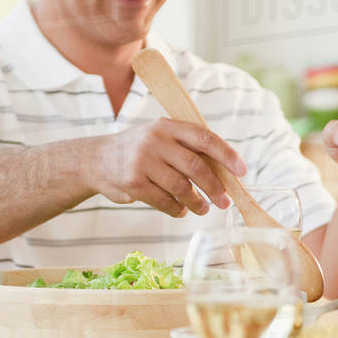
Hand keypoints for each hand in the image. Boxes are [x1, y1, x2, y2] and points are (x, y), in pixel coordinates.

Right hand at [84, 119, 247, 217]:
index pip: (205, 138)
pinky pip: (165, 201)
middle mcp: (156, 140)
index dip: (227, 155)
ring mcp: (143, 161)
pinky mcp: (133, 182)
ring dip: (197, 202)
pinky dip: (177, 210)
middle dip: (215, 187)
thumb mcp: (160, 138)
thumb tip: (225, 172)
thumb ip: (188, 149)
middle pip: (196, 166)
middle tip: (224, 202)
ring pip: (181, 188)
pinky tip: (180, 211)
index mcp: (168, 126)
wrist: (96, 160)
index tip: (242, 171)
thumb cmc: (139, 151)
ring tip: (203, 209)